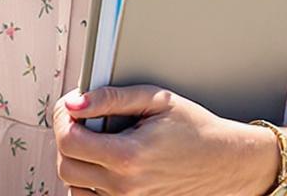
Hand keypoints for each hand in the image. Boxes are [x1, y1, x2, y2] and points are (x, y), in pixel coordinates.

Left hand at [52, 87, 272, 195]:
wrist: (224, 162)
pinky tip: (101, 164)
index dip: (62, 119)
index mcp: (129, 156)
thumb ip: (111, 98)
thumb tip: (75, 103)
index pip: (68, 141)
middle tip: (81, 121)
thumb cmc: (194, 128)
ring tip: (94, 142)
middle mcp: (125, 187)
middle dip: (66, 139)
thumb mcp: (156, 100)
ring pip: (74, 188)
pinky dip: (87, 184)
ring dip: (75, 162)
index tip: (71, 107)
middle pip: (65, 166)